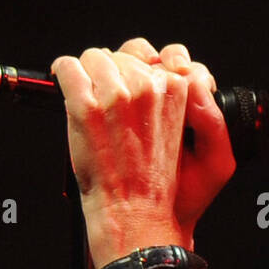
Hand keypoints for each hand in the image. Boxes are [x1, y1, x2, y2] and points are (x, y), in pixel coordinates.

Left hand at [52, 38, 236, 268]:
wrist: (136, 214)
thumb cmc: (163, 185)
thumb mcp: (205, 142)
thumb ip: (189, 99)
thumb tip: (169, 70)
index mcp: (176, 92)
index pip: (153, 56)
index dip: (140, 70)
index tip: (133, 86)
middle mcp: (147, 87)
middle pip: (122, 54)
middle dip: (116, 73)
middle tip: (113, 103)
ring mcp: (115, 95)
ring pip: (95, 56)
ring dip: (90, 73)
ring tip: (92, 98)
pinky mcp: (86, 107)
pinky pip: (68, 68)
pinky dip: (64, 73)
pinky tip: (68, 86)